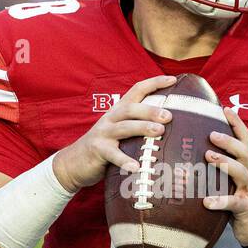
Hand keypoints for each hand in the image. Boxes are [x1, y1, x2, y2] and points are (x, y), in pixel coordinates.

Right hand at [52, 75, 175, 192]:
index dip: (154, 83)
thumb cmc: (106, 144)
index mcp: (119, 110)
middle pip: (131, 108)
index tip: (173, 80)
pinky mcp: (98, 150)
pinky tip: (136, 167)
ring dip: (142, 128)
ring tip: (160, 132)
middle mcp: (111, 118)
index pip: (137, 90)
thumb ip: (139, 124)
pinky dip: (124, 160)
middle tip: (169, 116)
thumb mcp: (120, 129)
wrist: (75, 161)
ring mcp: (103, 133)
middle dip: (150, 110)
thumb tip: (170, 126)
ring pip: (124, 127)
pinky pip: (113, 155)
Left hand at [203, 107, 247, 244]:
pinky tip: (206, 202)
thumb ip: (223, 167)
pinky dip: (220, 201)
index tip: (224, 108)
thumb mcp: (235, 180)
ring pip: (241, 172)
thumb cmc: (241, 200)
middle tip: (210, 134)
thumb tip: (196, 152)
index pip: (245, 140)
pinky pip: (234, 203)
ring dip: (225, 163)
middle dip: (229, 141)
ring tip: (208, 157)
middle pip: (244, 152)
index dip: (237, 123)